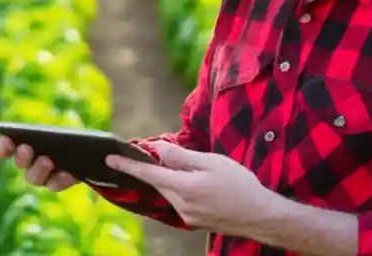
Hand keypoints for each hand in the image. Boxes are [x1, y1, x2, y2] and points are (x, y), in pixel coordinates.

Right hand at [0, 135, 79, 191]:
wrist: (84, 149)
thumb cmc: (69, 133)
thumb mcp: (61, 129)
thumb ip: (51, 132)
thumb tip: (45, 133)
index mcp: (21, 143)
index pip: (4, 149)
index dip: (2, 146)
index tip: (6, 140)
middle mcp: (27, 162)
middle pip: (20, 163)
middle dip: (21, 156)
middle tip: (26, 149)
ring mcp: (41, 175)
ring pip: (33, 178)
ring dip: (38, 169)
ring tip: (47, 161)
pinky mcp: (57, 183)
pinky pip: (55, 184)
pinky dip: (60, 179)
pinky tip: (67, 173)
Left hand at [105, 140, 277, 234]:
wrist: (261, 216)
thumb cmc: (240, 185)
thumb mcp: (211, 163)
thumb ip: (181, 157)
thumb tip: (157, 149)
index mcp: (184, 188)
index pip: (148, 174)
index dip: (127, 166)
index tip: (110, 159)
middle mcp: (181, 206)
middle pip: (158, 183)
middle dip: (153, 169)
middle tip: (157, 154)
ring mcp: (187, 216)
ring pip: (169, 192)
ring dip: (169, 180)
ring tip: (191, 170)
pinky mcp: (194, 221)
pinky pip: (179, 201)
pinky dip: (179, 189)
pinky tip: (196, 184)